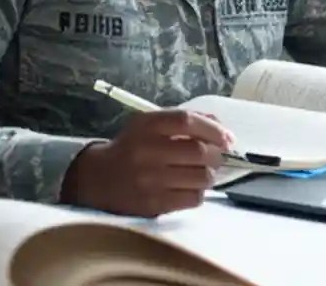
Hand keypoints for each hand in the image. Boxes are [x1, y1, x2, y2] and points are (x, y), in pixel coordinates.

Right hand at [62, 110, 234, 216]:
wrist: (97, 179)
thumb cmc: (131, 148)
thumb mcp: (150, 126)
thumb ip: (183, 121)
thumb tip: (220, 126)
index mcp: (146, 126)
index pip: (187, 121)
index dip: (213, 129)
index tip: (227, 138)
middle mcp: (147, 151)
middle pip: (199, 152)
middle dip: (216, 155)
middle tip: (216, 157)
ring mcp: (150, 180)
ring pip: (201, 177)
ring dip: (210, 175)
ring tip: (203, 172)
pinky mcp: (154, 204)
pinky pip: (193, 198)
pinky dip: (199, 192)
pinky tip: (190, 187)